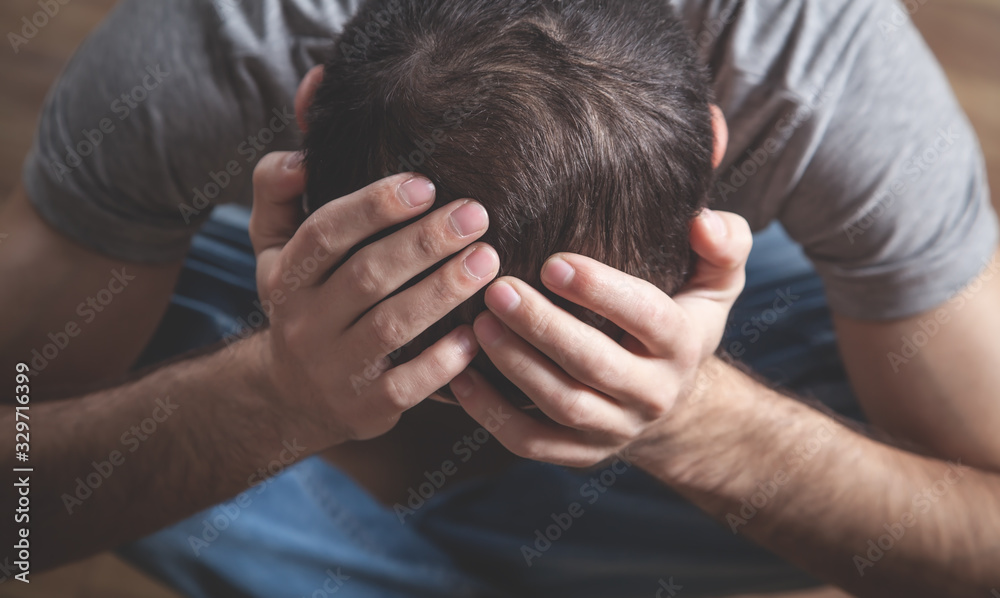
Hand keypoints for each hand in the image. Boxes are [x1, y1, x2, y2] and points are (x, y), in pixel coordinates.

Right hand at [247, 151, 498, 447]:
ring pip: (392, 326)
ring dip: (443, 291)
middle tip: (475, 215)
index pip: (325, 233)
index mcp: (288, 275)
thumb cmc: (305, 301)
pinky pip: (407, 384)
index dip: (374, 207)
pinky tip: (475, 333)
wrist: (293, 396)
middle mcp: (305, 322)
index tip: (426, 184)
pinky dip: (443, 360)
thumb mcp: (274, 247)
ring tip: (487, 260)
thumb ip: (276, 190)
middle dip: (424, 242)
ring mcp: (335, 369)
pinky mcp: (366, 408)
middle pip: (367, 276)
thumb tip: (301, 155)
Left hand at [448, 209, 751, 466]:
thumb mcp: (716, 280)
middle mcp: (654, 393)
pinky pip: (532, 443)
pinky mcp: (581, 452)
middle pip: (595, 365)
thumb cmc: (680, 316)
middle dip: (543, 327)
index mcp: (684, 343)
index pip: (648, 317)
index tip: (553, 261)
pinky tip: (459, 378)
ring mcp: (616, 429)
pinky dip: (492, 416)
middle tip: (497, 289)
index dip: (602, 291)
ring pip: (562, 405)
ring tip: (477, 324)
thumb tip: (701, 220)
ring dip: (516, 366)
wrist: (672, 397)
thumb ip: (723, 243)